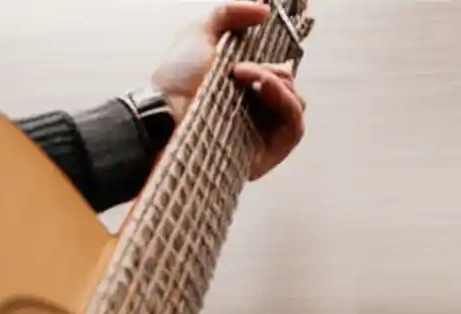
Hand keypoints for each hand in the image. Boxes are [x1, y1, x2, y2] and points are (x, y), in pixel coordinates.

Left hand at [151, 1, 306, 179]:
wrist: (164, 113)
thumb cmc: (176, 78)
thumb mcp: (200, 33)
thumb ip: (229, 14)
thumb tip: (265, 11)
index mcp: (243, 88)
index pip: (278, 73)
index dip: (276, 61)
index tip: (265, 49)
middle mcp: (256, 111)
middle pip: (289, 86)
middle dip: (272, 70)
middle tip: (241, 68)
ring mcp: (263, 133)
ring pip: (296, 104)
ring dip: (277, 83)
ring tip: (244, 76)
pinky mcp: (268, 153)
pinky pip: (295, 127)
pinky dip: (285, 102)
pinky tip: (261, 91)